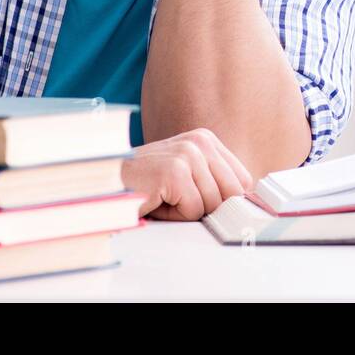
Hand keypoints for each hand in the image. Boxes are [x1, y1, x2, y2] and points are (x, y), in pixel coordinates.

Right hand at [121, 128, 254, 220]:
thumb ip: (216, 183)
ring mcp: (187, 154)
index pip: (242, 180)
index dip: (225, 199)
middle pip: (231, 194)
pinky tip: (156, 200)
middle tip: (176, 198)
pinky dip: (174, 215)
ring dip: (186, 211)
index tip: (202, 201)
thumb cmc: (146, 185)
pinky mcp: (175, 172)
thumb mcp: (188, 177)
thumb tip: (248, 203)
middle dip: (206, 207)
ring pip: (212, 205)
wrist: (106, 185)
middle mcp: (199, 141)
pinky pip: (193, 210)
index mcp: (205, 139)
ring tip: (163, 197)